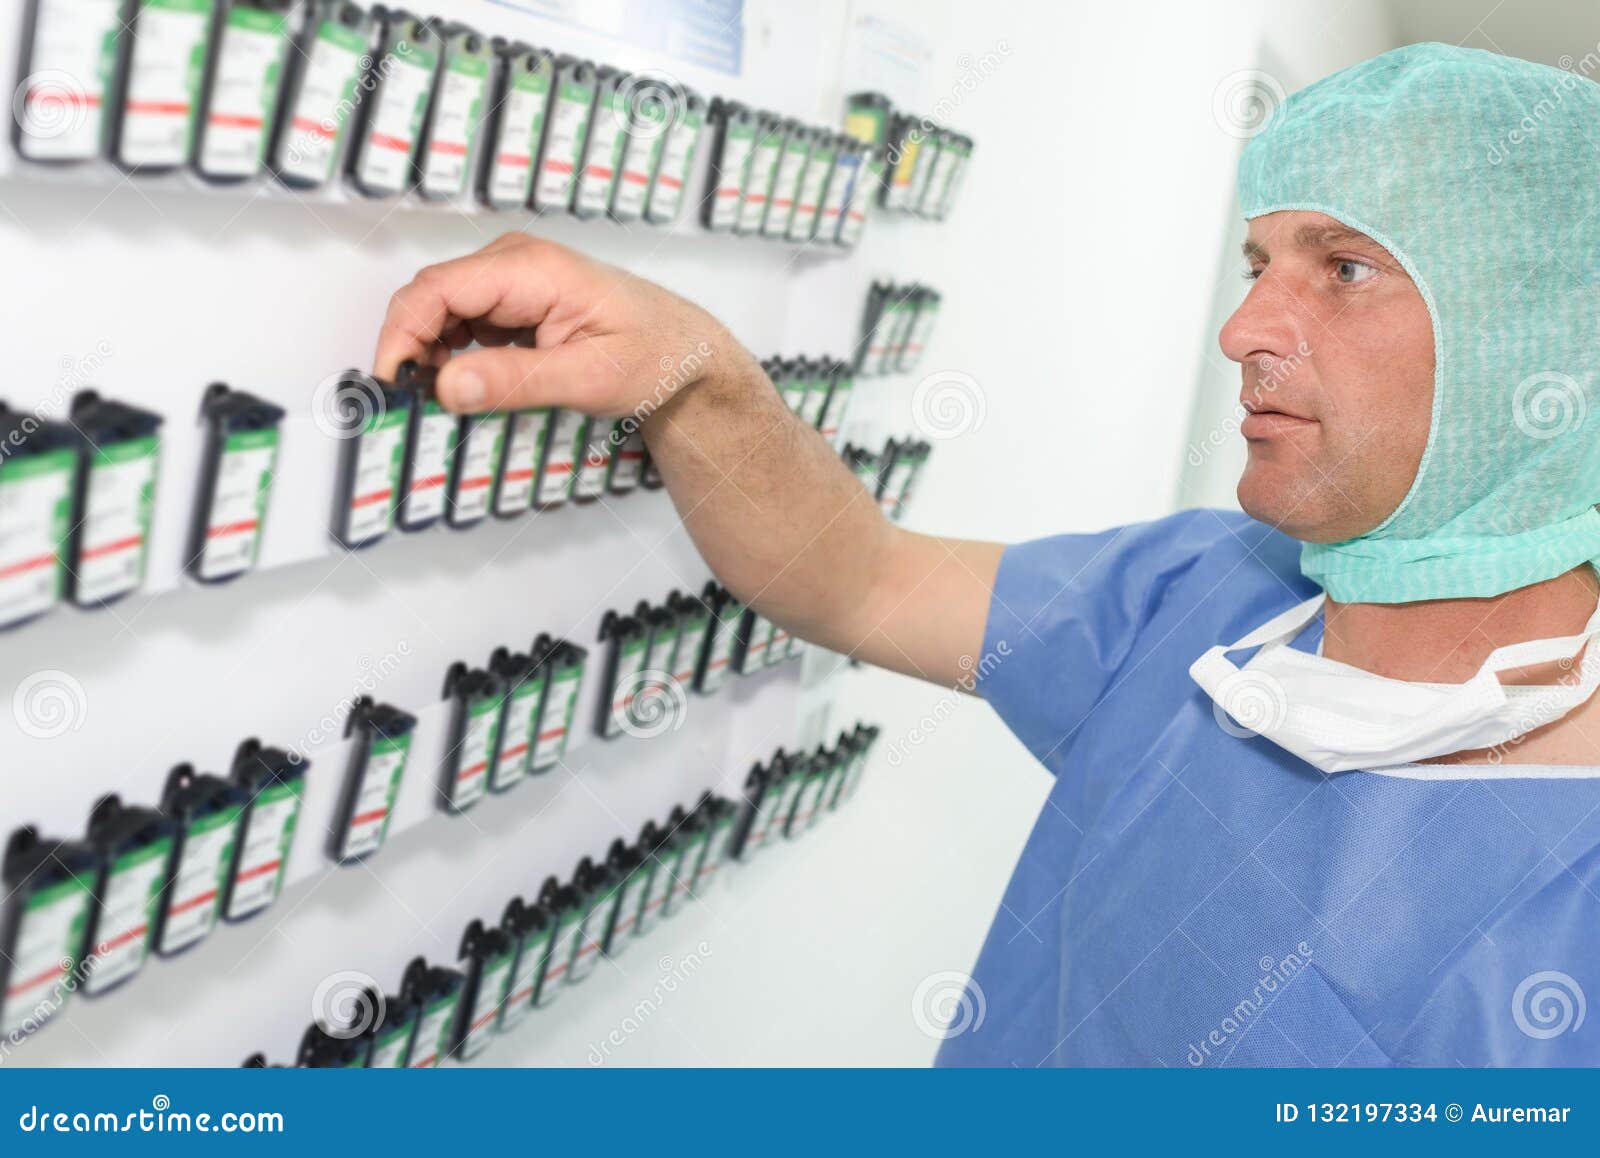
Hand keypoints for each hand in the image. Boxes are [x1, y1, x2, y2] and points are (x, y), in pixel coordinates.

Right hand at [373, 232, 744, 416]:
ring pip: (443, 307)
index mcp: (533, 269)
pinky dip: (453, 350)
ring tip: (441, 396)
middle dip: (411, 346)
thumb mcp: (588, 378)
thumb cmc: (654, 356)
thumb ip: (515, 381)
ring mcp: (514, 276)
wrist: (686, 353)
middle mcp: (516, 261)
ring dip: (431, 350)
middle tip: (410, 400)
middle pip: (432, 295)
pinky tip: (467, 382)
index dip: (401, 335)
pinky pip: (465, 317)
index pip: (436, 289)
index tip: (393, 382)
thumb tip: (446, 386)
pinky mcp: (516, 296)